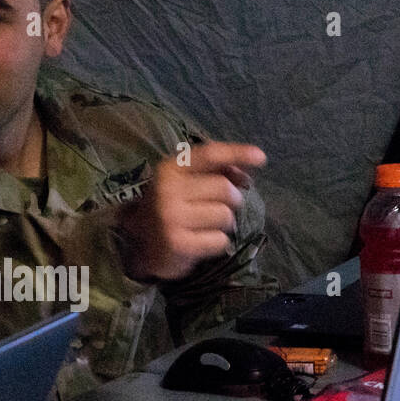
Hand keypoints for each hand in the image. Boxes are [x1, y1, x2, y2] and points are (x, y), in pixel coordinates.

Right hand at [118, 142, 265, 281]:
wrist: (139, 247)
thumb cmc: (170, 209)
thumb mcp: (185, 183)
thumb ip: (215, 172)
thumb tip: (249, 170)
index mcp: (169, 169)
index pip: (210, 155)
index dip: (237, 153)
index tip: (261, 157)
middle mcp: (167, 190)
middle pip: (224, 189)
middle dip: (231, 201)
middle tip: (216, 209)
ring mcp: (171, 217)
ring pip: (225, 216)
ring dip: (224, 224)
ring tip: (205, 227)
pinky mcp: (178, 244)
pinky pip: (219, 240)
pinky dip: (217, 243)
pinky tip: (200, 243)